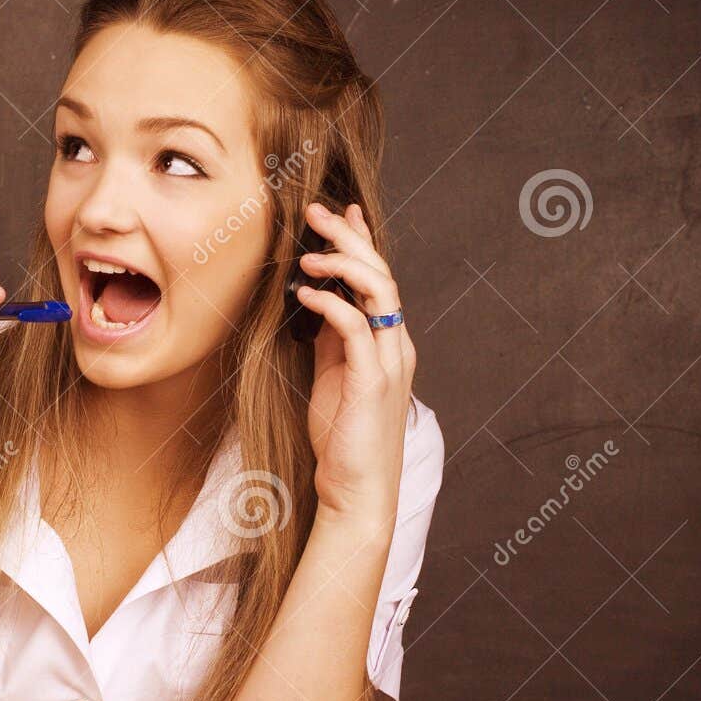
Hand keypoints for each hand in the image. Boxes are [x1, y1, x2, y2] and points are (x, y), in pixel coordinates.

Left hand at [294, 202, 416, 528]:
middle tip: (318, 211)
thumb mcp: (333, 379)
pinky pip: (356, 328)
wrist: (357, 490)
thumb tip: (317, 306)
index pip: (378, 280)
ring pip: (377, 291)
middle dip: (350, 237)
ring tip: (309, 250)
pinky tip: (306, 292)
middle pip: (380, 274)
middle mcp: (395, 346)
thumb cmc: (342, 441)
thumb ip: (331, 343)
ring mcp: (388, 362)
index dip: (362, 241)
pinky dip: (332, 303)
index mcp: (387, 344)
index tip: (342, 211)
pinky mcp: (372, 381)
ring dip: (342, 263)